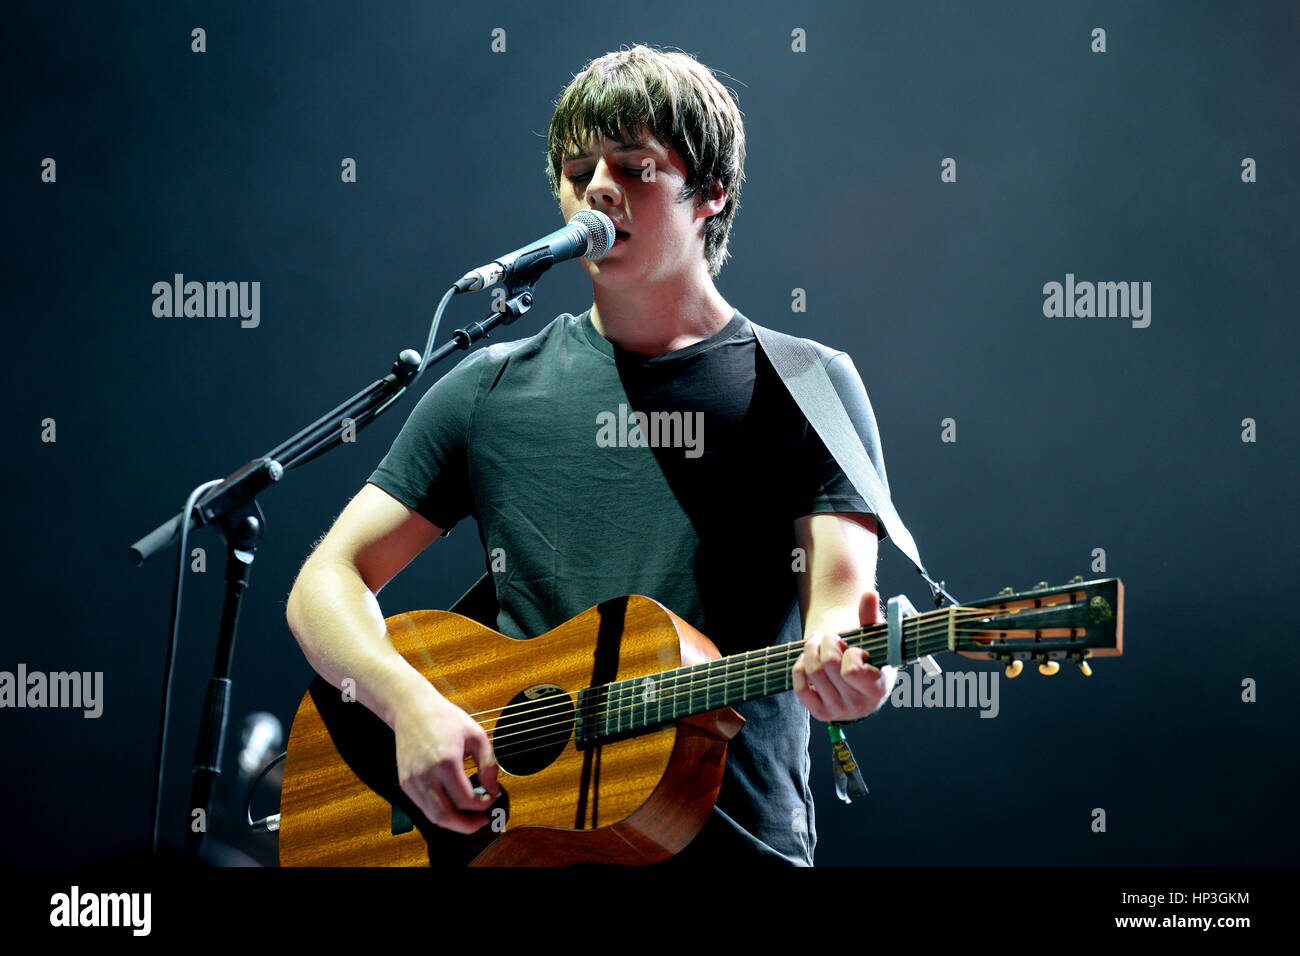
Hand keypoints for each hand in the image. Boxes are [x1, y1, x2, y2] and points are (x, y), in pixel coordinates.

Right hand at [391, 685, 499, 833]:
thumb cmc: (444, 719)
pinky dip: (439, 813)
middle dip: (467, 825)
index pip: (466, 800)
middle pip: (446, 817)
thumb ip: (488, 763)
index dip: (483, 805)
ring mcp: (412, 781)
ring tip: (469, 818)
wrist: (412, 709)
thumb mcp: (476, 735)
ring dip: (453, 823)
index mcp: (445, 762)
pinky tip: (453, 806)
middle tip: (482, 821)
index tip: (491, 798)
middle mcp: (425, 775)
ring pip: (433, 817)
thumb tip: (492, 788)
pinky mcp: (405, 783)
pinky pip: (423, 808)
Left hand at [792, 591, 897, 721]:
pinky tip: (809, 659)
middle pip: (828, 665)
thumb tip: (869, 594)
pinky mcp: (820, 713)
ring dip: (811, 649)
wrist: (860, 680)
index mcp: (878, 688)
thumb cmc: (870, 656)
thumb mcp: (875, 638)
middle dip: (827, 641)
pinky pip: (800, 688)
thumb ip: (871, 617)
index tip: (854, 648)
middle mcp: (858, 705)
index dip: (849, 652)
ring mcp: (838, 711)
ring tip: (818, 642)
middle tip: (831, 636)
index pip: (851, 670)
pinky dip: (800, 668)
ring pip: (812, 673)